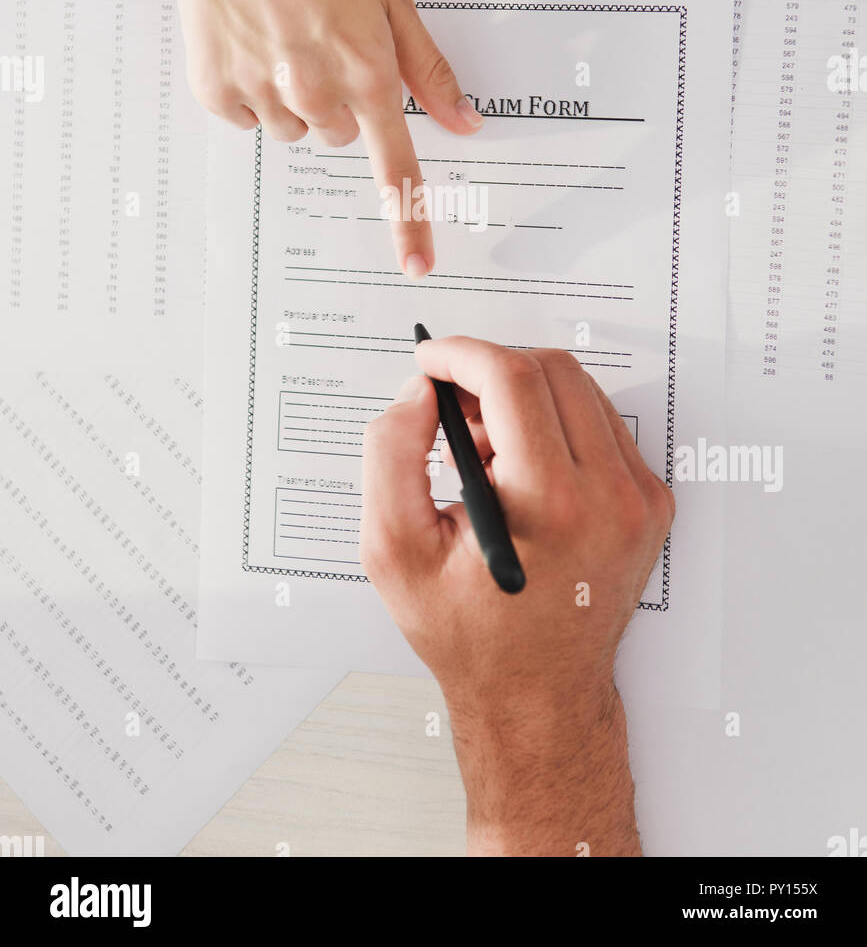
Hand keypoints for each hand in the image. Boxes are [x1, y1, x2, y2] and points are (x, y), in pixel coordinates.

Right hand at [141, 0, 481, 276]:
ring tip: (283, 33)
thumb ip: (428, 68)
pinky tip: (250, 40)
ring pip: (293, 127)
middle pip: (339, 136)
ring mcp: (262, 94)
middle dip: (339, 100)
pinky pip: (245, 115)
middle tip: (323, 41)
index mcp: (366, 73)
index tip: (418, 263)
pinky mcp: (217, 90)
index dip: (410, 219)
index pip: (395, 166)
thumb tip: (466, 121)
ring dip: (294, 94)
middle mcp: (316, 93)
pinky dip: (249, 87)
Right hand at [361, 337, 674, 855]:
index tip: (430, 359)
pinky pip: (602, 423)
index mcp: (549, 505)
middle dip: (489, 372)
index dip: (461, 354)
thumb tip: (420, 393)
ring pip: (581, 388)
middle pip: (551, 370)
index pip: (512, 378)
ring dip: (524, 395)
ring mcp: (640, 498)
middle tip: (451, 411)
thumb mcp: (394, 552)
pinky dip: (556, 423)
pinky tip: (522, 468)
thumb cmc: (469, 635)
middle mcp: (609, 495)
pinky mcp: (651, 503)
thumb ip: (392, 456)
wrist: (538, 696)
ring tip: (485, 450)